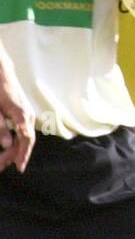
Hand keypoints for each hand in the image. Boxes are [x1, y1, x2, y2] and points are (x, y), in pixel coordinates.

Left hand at [0, 49, 34, 173]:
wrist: (1, 71)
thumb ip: (0, 127)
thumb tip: (8, 145)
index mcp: (22, 116)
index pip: (26, 140)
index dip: (23, 155)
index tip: (19, 167)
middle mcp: (28, 116)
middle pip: (26, 141)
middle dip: (16, 155)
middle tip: (3, 167)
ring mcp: (27, 114)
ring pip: (25, 137)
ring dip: (16, 149)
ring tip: (6, 161)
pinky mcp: (23, 113)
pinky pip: (23, 131)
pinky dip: (18, 141)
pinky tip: (10, 147)